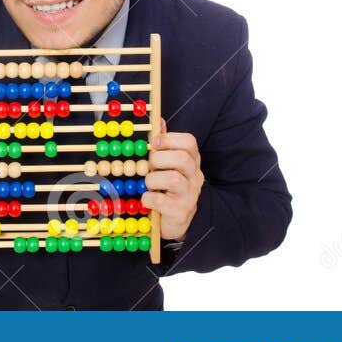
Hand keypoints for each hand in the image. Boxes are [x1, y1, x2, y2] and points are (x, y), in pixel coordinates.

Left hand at [143, 120, 202, 240]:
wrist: (177, 221)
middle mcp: (195, 177)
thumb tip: (158, 120)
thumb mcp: (167, 166)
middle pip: (183, 159)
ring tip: (148, 184)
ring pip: (173, 179)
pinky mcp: (181, 211)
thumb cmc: (168, 188)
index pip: (190, 142)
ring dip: (153, 179)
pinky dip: (149, 198)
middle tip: (150, 166)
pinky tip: (146, 199)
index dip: (169, 139)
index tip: (152, 143)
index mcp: (191, 161)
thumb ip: (163, 145)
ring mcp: (190, 195)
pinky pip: (162, 201)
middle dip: (159, 159)